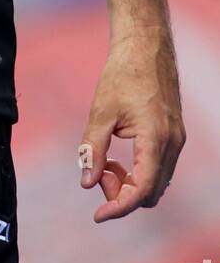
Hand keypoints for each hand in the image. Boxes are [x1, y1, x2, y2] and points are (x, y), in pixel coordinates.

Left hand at [78, 26, 184, 221]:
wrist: (144, 46)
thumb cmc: (122, 74)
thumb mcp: (101, 112)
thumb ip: (93, 149)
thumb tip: (86, 182)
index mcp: (156, 139)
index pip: (142, 190)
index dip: (119, 207)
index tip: (97, 216)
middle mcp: (173, 144)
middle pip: (151, 192)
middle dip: (122, 194)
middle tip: (97, 173)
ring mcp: (176, 140)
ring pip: (157, 182)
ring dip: (130, 183)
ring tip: (105, 163)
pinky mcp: (173, 134)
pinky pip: (159, 167)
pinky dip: (139, 171)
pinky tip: (117, 158)